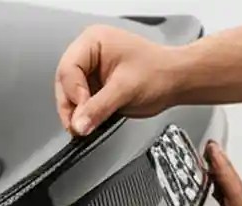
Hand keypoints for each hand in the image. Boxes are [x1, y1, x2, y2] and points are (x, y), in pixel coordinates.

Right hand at [55, 25, 184, 135]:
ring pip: (69, 95)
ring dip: (76, 114)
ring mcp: (90, 70)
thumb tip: (78, 124)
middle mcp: (89, 53)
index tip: (83, 113)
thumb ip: (99, 108)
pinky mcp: (94, 86)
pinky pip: (79, 103)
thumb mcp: (126, 90)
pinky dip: (83, 116)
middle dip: (71, 107)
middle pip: (65, 83)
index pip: (69, 69)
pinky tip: (90, 123)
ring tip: (85, 127)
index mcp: (94, 41)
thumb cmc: (160, 72)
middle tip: (79, 126)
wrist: (176, 81)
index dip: (74, 94)